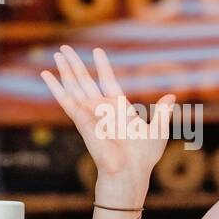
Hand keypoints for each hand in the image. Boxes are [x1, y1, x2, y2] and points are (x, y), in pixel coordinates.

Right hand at [40, 45, 174, 193]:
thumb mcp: (158, 130)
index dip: (102, 66)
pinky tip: (46, 74)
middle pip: (85, 81)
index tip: (97, 51)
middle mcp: (102, 109)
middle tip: (65, 47)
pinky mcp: (81, 119)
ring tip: (57, 53)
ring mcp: (90, 113)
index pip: (108, 80)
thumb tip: (171, 97)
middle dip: (75, 64)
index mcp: (119, 108)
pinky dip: (55, 87)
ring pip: (74, 86)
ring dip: (65, 69)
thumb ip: (163, 112)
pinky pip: (66, 100)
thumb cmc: (144, 157)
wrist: (130, 171)